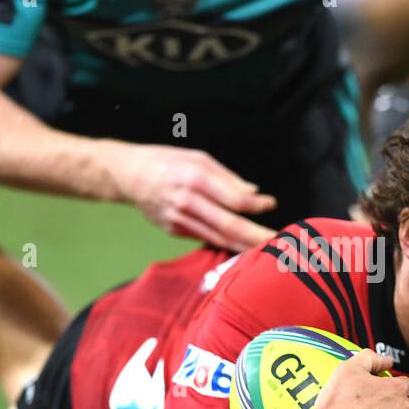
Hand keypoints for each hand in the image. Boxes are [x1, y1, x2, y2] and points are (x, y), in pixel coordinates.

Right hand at [118, 144, 277, 251]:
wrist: (129, 175)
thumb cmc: (167, 161)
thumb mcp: (196, 157)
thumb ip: (227, 178)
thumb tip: (253, 193)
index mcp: (195, 178)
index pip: (233, 198)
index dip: (256, 205)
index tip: (271, 204)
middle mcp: (187, 202)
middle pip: (228, 224)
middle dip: (256, 236)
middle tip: (279, 243)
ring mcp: (179, 220)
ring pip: (218, 237)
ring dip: (244, 246)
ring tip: (266, 251)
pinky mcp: (174, 230)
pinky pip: (205, 238)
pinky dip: (225, 244)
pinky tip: (242, 248)